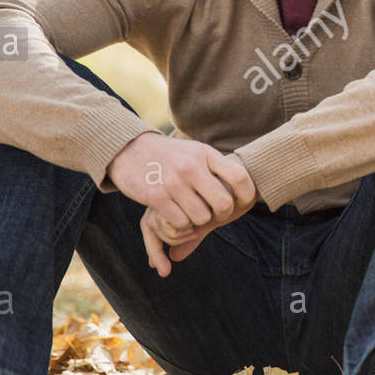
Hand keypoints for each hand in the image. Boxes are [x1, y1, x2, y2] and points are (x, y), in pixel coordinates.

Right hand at [107, 133, 256, 276]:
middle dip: (222, 215)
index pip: (240, 178)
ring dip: (198, 222)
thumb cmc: (169, 155)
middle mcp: (191, 166)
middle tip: (214, 214)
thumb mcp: (195, 151)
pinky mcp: (156, 196)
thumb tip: (246, 182)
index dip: (247, 195)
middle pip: (223, 204)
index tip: (243, 203)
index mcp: (205, 153)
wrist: (128, 149)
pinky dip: (181, 226)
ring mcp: (173, 182)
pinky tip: (176, 216)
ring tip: (191, 213)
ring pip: (202, 218)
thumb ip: (217, 165)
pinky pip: (181, 223)